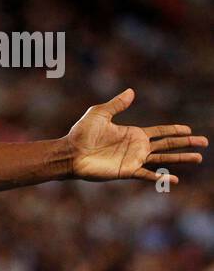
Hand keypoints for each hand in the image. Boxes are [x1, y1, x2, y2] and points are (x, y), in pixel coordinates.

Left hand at [66, 89, 205, 184]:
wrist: (70, 152)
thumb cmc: (81, 133)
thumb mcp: (99, 113)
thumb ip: (117, 104)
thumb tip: (132, 91)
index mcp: (133, 133)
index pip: (160, 131)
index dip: (175, 130)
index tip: (189, 130)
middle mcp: (137, 147)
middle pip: (167, 144)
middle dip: (185, 143)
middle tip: (203, 143)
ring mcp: (133, 160)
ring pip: (163, 158)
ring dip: (181, 158)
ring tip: (198, 158)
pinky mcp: (126, 171)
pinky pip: (147, 174)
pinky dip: (161, 177)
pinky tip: (174, 179)